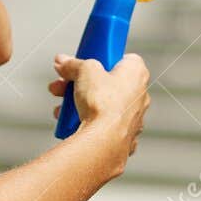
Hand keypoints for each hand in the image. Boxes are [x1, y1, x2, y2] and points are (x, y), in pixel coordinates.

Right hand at [49, 52, 149, 166]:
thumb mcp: (84, 71)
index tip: (83, 62)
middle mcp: (139, 95)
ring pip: (102, 106)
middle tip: (63, 85)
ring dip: (79, 104)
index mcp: (136, 74)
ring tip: (61, 108)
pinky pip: (102, 126)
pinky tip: (71, 124)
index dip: (100, 58)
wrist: (104, 141)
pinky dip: (87, 123)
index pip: (121, 58)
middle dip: (81, 84)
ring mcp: (132, 118)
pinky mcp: (124, 137)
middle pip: (106, 83)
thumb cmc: (103, 103)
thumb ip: (73, 64)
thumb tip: (63, 61)